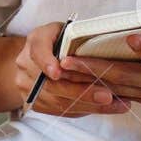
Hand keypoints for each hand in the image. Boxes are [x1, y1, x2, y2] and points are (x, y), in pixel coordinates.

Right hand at [13, 20, 130, 117]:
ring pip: (58, 101)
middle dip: (81, 91)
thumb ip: (78, 37)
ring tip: (114, 104)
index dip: (46, 62)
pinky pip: (60, 110)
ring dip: (88, 104)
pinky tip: (104, 108)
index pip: (38, 51)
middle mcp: (26, 65)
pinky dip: (84, 110)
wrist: (36, 58)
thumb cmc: (60, 41)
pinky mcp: (35, 103)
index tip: (57, 73)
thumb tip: (104, 48)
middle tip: (107, 95)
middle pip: (51, 84)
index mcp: (36, 41)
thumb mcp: (67, 30)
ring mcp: (28, 87)